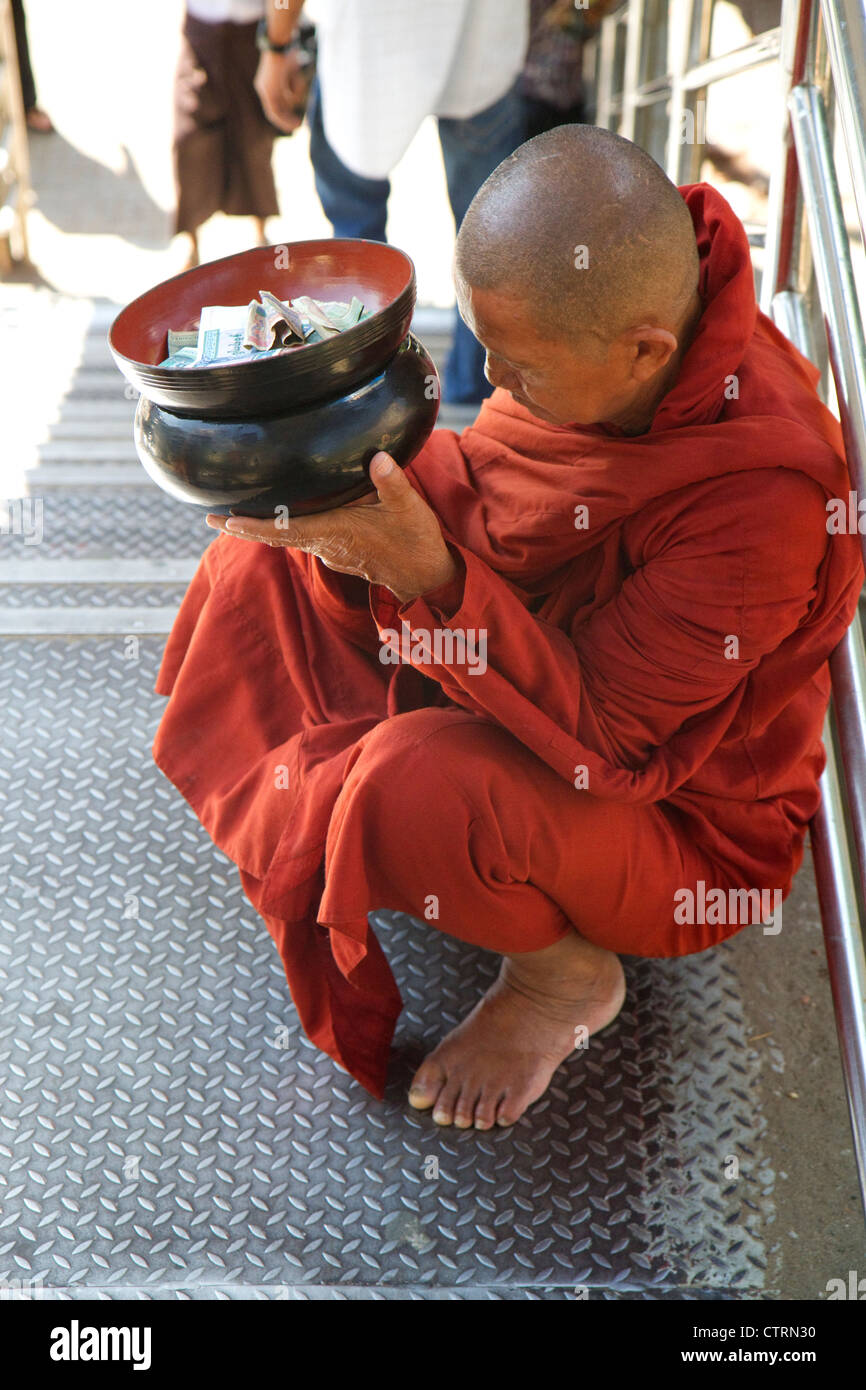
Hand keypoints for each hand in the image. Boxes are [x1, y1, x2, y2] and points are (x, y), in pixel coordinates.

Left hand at [205, 453, 458, 603]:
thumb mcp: (409, 507)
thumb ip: (391, 482)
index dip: (253, 526)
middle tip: (209, 518)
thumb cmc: (417, 542)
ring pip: (288, 539)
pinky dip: (284, 530)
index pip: (285, 530)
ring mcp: (331, 552)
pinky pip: (304, 539)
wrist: (426, 577)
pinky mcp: (339, 553)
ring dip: (261, 529)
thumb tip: (377, 457)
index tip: (225, 521)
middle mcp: (326, 545)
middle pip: (276, 537)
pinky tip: (279, 518)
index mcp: (336, 532)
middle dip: (244, 527)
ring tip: (233, 517)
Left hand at [254, 49, 305, 132]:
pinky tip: (294, 121)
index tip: (295, 117)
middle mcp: (263, 87)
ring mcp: (264, 90)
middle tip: (297, 126)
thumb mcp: (292, 72)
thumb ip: (293, 87)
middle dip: (285, 119)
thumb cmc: (287, 53)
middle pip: (273, 109)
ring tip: (298, 126)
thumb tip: (294, 99)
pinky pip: (276, 110)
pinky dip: (285, 117)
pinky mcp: (268, 92)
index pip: (274, 101)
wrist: (279, 44)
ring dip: (286, 120)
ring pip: (275, 112)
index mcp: (266, 82)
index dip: (285, 111)